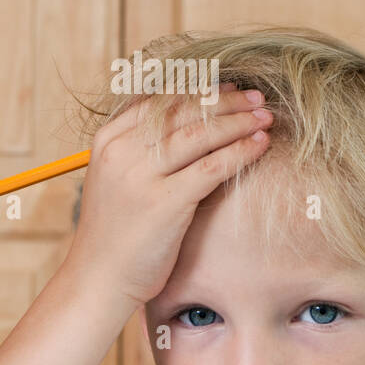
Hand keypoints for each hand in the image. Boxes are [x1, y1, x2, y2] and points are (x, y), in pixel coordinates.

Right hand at [64, 83, 273, 308]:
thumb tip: (187, 119)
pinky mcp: (164, 203)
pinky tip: (259, 145)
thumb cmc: (116, 230)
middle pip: (183, 112)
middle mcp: (122, 150)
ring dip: (238, 122)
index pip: (161, 100)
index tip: (228, 87)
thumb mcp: (116, 177)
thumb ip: (141, 147)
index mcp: (109, 138)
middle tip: (257, 98)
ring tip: (265, 118)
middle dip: (225, 101)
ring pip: (200, 134)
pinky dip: (239, 152)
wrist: (99, 277)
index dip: (199, 90)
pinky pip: (211, 167)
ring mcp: (141, 176)